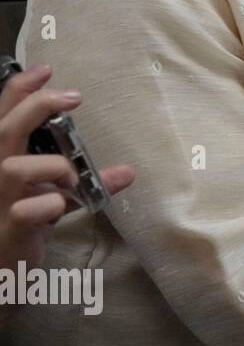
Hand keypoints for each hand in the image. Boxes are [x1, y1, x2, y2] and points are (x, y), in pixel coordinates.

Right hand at [1, 64, 134, 273]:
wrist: (3, 277)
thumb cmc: (25, 229)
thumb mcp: (55, 199)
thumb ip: (85, 182)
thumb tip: (128, 171)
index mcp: (2, 162)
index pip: (1, 118)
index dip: (18, 91)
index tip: (46, 69)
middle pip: (3, 131)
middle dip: (36, 107)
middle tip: (75, 96)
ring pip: (13, 168)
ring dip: (53, 167)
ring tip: (72, 180)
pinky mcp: (9, 231)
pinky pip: (25, 211)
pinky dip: (49, 205)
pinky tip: (60, 208)